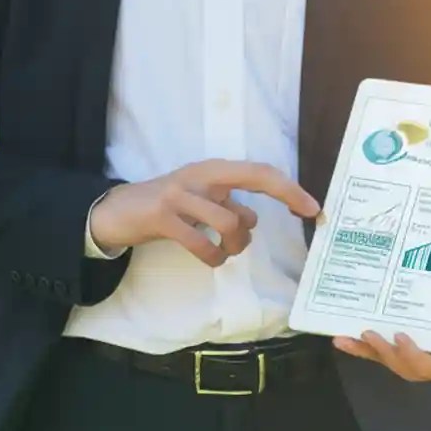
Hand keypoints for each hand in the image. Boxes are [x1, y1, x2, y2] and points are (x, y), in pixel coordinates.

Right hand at [89, 159, 320, 265]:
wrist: (116, 211)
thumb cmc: (166, 208)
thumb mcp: (200, 202)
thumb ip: (227, 207)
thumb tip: (253, 222)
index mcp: (213, 171)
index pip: (259, 171)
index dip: (289, 187)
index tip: (314, 206)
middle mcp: (201, 175)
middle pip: (256, 176)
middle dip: (288, 193)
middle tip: (307, 214)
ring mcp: (181, 194)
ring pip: (230, 221)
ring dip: (236, 245)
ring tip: (226, 252)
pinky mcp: (163, 217)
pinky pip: (201, 244)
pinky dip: (213, 258)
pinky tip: (210, 259)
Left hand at [333, 272, 430, 380]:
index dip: (417, 357)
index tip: (401, 336)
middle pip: (411, 368)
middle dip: (388, 355)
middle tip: (370, 334)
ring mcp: (415, 354)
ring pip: (392, 363)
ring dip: (370, 351)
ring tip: (351, 336)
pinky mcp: (397, 348)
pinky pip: (378, 353)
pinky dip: (358, 349)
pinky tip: (340, 339)